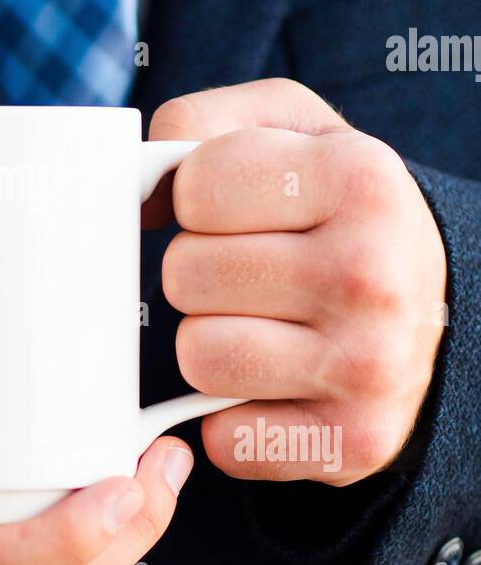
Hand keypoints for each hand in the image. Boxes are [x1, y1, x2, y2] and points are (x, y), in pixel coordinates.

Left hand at [148, 78, 446, 485]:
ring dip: (213, 342)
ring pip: (197, 356)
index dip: (197, 198)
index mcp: (358, 178)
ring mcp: (367, 364)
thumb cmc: (334, 207)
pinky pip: (223, 439)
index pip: (193, 189)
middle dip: (202, 271)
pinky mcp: (353, 440)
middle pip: (184, 274)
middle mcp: (371, 273)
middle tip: (254, 271)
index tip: (239, 208)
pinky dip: (233, 417)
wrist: (425, 302)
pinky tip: (277, 384)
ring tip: (265, 323)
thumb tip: (138, 197)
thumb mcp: (285, 126)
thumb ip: (197, 125)